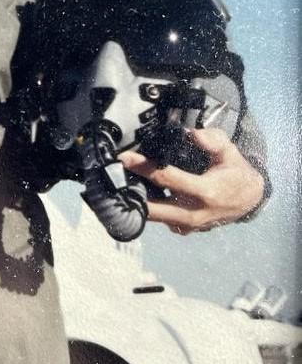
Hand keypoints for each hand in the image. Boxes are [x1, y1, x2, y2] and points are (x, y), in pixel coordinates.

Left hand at [118, 127, 264, 234]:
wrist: (249, 199)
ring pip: (155, 217)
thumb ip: (212, 140)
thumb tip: (191, 133)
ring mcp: (190, 225)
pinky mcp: (185, 230)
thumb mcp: (229, 151)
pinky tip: (138, 195)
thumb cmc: (235, 173)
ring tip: (120, 185)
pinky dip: (149, 209)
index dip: (144, 167)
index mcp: (205, 191)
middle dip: (131, 193)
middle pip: (154, 208)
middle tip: (113, 177)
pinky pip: (161, 220)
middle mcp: (195, 213)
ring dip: (137, 202)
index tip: (125, 158)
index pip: (167, 178)